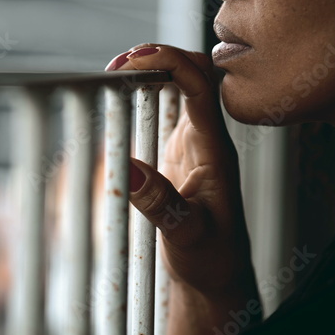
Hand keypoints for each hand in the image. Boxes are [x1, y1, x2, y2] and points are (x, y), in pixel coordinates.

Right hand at [106, 44, 256, 299]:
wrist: (218, 277)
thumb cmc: (211, 260)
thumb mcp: (186, 237)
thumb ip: (161, 205)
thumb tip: (130, 167)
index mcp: (216, 150)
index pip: (200, 87)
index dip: (169, 62)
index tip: (132, 61)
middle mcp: (208, 138)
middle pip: (196, 72)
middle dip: (160, 56)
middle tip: (118, 65)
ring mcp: (195, 142)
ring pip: (183, 84)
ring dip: (153, 69)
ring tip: (116, 73)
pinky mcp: (179, 151)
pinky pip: (169, 105)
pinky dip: (148, 90)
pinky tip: (124, 93)